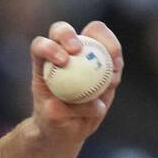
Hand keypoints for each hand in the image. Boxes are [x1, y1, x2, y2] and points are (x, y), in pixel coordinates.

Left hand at [29, 20, 123, 143]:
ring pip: (94, 36)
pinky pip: (112, 56)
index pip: (41, 46)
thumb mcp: (51, 122)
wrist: (69, 127)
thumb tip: (55, 104)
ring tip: (111, 69)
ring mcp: (83, 55)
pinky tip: (116, 78)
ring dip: (105, 47)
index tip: (63, 61)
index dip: (49, 47)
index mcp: (43, 65)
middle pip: (61, 30)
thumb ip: (54, 113)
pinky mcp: (102, 61)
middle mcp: (61, 53)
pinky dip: (116, 63)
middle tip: (78, 51)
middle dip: (68, 34)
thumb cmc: (53, 124)